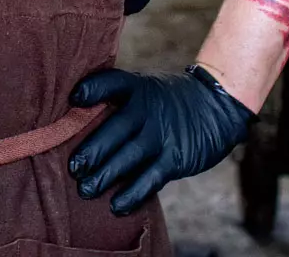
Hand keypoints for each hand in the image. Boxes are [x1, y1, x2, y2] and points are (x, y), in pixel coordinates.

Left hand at [67, 68, 251, 214]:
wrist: (216, 106)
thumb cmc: (166, 99)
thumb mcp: (145, 87)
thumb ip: (118, 97)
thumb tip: (75, 111)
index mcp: (137, 87)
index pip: (113, 82)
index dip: (94, 89)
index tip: (74, 98)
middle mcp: (149, 109)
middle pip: (117, 128)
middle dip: (93, 149)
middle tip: (73, 167)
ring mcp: (163, 135)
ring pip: (131, 156)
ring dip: (106, 175)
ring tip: (85, 190)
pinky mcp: (176, 159)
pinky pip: (152, 178)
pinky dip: (133, 193)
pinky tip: (116, 206)